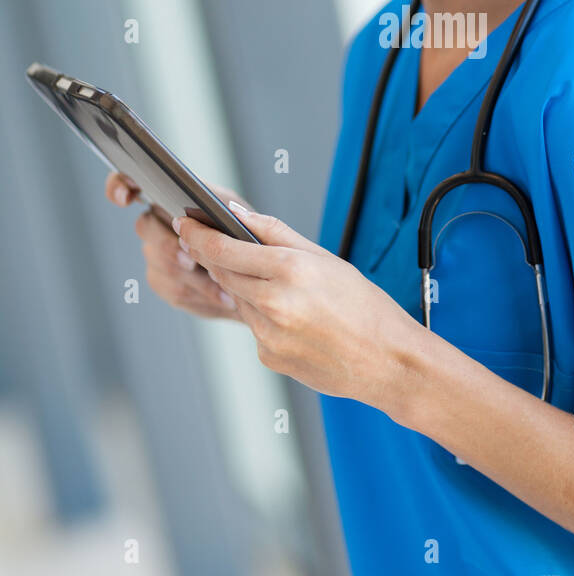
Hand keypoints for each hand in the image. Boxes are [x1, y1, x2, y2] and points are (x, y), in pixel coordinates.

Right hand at [104, 171, 244, 320]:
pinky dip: (202, 293)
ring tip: (223, 283)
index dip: (118, 186)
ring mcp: (156, 253)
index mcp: (168, 196)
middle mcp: (156, 222)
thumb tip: (197, 195)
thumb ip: (212, 198)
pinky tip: (225, 296)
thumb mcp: (232, 207)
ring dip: (194, 276)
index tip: (124, 198)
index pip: (128, 182)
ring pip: (159, 263)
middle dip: (167, 245)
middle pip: (144, 226)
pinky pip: (173, 289)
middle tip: (191, 260)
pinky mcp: (165, 282)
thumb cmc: (242, 230)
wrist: (257, 271)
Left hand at [173, 201, 419, 409]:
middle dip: (215, 258)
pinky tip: (295, 319)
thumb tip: (237, 213)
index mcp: (290, 270)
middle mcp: (274, 304)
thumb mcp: (326, 258)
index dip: (198, 234)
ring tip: (283, 289)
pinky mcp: (269, 357)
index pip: (224, 249)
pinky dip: (265, 318)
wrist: (388, 361)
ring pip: (239, 301)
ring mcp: (268, 335)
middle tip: (212, 242)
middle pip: (223, 274)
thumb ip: (276, 233)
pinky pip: (255, 328)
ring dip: (246, 289)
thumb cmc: (366, 307)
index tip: (184, 222)